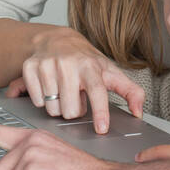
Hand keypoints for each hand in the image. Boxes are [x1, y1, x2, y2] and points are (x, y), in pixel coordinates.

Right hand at [17, 27, 145, 133]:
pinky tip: (49, 87)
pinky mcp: (30, 67)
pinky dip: (43, 100)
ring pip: (52, 109)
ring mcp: (47, 64)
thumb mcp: (111, 72)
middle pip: (71, 110)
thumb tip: (139, 112)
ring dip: (59, 106)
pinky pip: (36, 101)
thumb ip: (130, 91)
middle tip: (76, 97)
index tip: (102, 129)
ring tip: (64, 91)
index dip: (100, 112)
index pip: (97, 91)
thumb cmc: (87, 61)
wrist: (58, 40)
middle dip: (74, 109)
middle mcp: (69, 64)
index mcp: (91, 66)